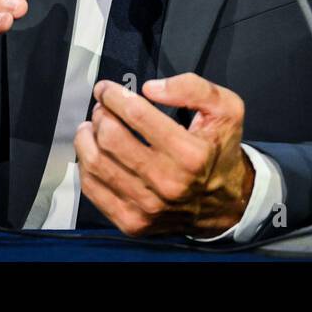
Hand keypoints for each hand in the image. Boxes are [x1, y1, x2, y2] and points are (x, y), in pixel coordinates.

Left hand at [75, 73, 254, 237]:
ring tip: (92, 127)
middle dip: (100, 114)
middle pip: (111, 137)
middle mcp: (169, 183)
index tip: (105, 89)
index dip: (113, 95)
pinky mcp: (132, 222)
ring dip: (86, 137)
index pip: (136, 114)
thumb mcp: (225, 109)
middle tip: (102, 108)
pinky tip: (93, 152)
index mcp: (191, 154)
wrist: (224, 203)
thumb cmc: (219, 151)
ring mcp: (148, 207)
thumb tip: (150, 89)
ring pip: (96, 163)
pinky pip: (92, 189)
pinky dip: (85, 165)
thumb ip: (193, 88)